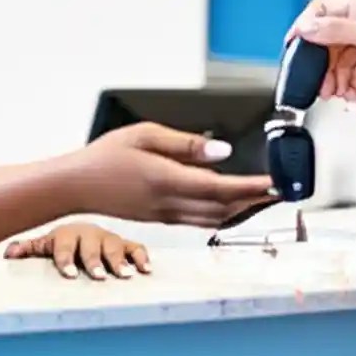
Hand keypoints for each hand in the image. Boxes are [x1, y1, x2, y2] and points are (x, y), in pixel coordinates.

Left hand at [4, 222, 149, 279]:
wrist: (82, 230)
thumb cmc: (61, 244)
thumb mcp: (42, 246)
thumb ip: (27, 250)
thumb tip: (9, 254)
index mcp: (67, 235)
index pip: (65, 246)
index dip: (66, 259)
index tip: (70, 274)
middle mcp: (89, 235)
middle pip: (92, 246)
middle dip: (95, 261)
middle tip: (98, 276)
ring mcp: (108, 239)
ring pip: (115, 246)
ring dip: (120, 261)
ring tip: (124, 275)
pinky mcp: (125, 245)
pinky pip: (136, 247)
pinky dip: (142, 257)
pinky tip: (145, 270)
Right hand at [72, 123, 276, 227]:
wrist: (75, 186)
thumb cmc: (105, 156)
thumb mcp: (145, 135)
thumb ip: (187, 144)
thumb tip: (222, 152)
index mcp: (167, 180)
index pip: (221, 188)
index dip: (252, 188)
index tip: (274, 184)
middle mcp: (170, 203)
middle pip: (224, 208)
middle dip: (254, 201)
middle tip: (279, 191)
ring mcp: (166, 215)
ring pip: (214, 218)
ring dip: (241, 210)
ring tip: (262, 198)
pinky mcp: (161, 219)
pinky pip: (200, 220)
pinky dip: (222, 214)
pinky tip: (231, 206)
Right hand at [285, 0, 355, 107]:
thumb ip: (337, 31)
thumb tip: (307, 27)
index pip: (321, 10)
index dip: (305, 28)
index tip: (294, 48)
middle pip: (327, 42)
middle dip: (325, 67)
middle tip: (325, 88)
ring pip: (339, 62)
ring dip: (339, 81)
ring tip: (346, 97)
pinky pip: (352, 72)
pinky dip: (352, 86)